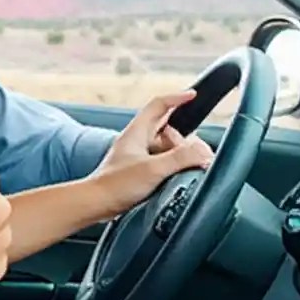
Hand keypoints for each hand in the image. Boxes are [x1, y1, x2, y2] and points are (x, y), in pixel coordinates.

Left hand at [94, 90, 214, 214]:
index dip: (177, 98)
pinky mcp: (139, 171)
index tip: (193, 96)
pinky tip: (175, 179)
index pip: (159, 105)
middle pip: (168, 129)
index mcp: (137, 131)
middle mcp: (138, 140)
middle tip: (193, 156)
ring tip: (183, 171)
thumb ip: (181, 158)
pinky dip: (172, 168)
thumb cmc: (117, 184)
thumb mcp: (154, 168)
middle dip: (183, 140)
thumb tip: (203, 151)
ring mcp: (138, 156)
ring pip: (167, 148)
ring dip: (179, 157)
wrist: (96, 204)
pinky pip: (162, 163)